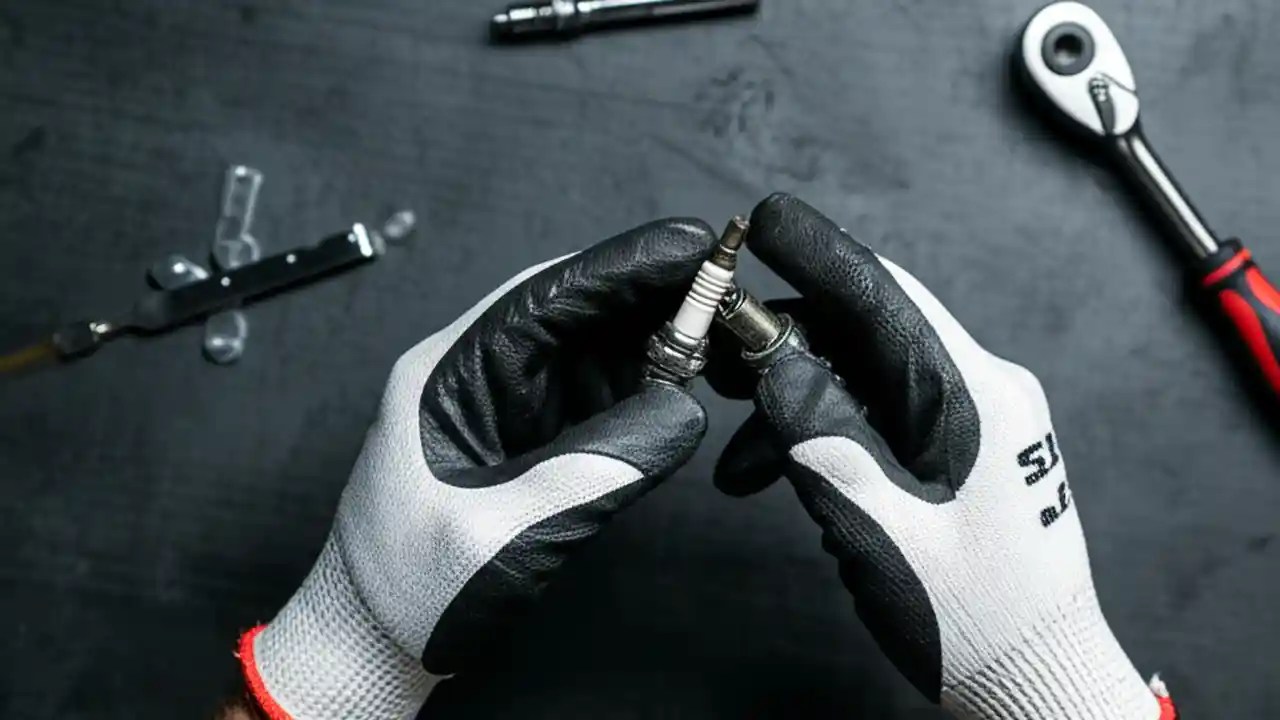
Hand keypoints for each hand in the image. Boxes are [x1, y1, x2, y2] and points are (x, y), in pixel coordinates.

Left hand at [239, 219, 718, 718]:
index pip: (546, 295)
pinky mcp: (530, 438)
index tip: (692, 246)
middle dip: (653, 298)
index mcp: (449, 374)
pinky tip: (682, 389)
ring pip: (594, 349)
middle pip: (577, 311)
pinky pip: (597, 394)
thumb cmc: (410, 591)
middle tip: (730, 297)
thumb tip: (684, 412)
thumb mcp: (502, 534)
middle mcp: (479, 374)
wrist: (374, 641)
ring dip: (656, 343)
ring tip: (720, 344)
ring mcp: (507, 405)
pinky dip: (645, 387)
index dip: (623, 265)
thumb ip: (593, 470)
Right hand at [710, 195, 1173, 719]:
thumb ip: (824, 439)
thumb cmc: (976, 619)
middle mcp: (975, 393)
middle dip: (782, 336)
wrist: (1033, 681)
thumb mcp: (884, 530)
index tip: (765, 220)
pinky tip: (773, 476)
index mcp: (975, 398)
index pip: (886, 296)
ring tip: (736, 453)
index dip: (819, 253)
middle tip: (712, 349)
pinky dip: (817, 437)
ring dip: (790, 402)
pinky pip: (870, 418)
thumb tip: (772, 358)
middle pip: (864, 331)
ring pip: (857, 378)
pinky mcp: (948, 450)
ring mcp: (963, 421)